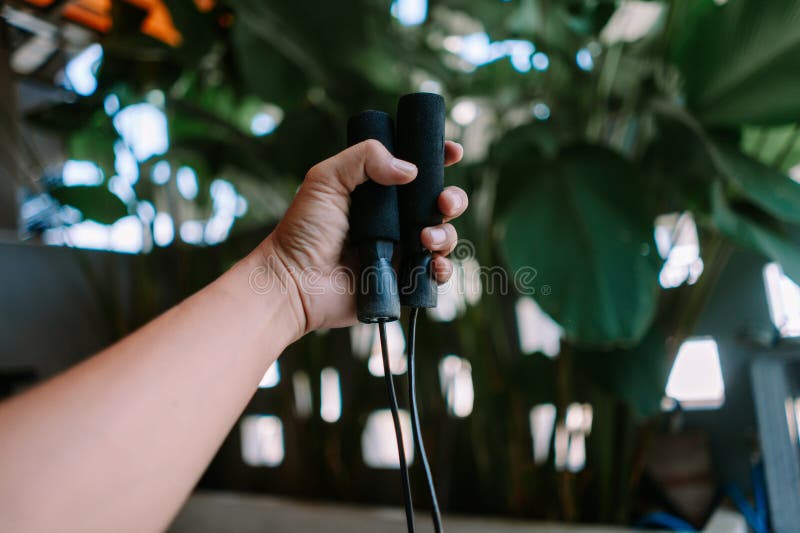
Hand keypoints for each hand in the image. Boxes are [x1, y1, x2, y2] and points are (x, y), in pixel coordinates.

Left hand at [257, 139, 465, 337]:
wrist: (295, 282)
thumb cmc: (303, 230)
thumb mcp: (326, 179)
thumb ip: (364, 158)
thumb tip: (409, 170)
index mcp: (377, 192)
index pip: (416, 170)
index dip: (438, 159)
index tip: (453, 153)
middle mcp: (393, 219)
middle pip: (439, 202)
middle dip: (452, 198)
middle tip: (443, 203)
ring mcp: (400, 250)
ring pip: (443, 236)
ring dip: (446, 234)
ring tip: (424, 238)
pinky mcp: (402, 280)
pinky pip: (436, 273)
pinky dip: (442, 268)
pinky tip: (432, 264)